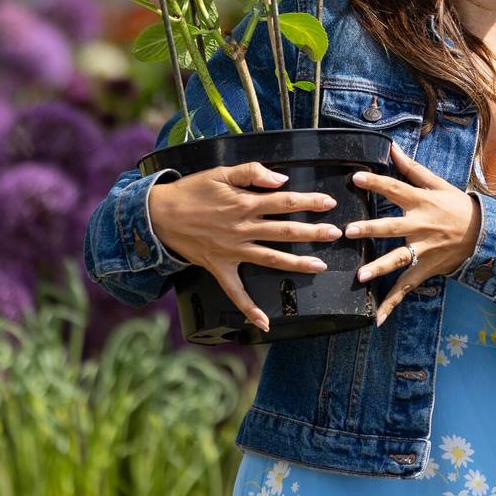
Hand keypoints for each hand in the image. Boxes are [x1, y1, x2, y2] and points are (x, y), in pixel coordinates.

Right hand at [148, 162, 339, 333]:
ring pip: (270, 258)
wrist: (159, 215)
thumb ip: (252, 172)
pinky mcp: (219, 268)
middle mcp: (241, 229)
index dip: (308, 202)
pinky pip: (236, 293)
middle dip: (312, 233)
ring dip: (296, 263)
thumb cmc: (192, 191)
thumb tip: (282, 179)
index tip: (329, 204)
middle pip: (284, 231)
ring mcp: (232, 251)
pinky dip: (249, 309)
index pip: (284, 203)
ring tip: (320, 266)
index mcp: (244, 204)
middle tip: (336, 234)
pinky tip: (265, 323)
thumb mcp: (221, 172)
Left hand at [345, 143, 481, 325]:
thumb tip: (391, 148)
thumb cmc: (456, 205)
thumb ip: (412, 168)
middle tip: (349, 231)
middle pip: (392, 227)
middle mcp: (420, 226)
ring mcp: (423, 249)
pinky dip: (392, 303)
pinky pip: (406, 287)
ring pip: (398, 259)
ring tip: (360, 276)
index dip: (376, 182)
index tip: (355, 177)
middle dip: (371, 229)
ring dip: (379, 267)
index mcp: (421, 202)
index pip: (395, 189)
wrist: (484, 233)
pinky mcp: (426, 268)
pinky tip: (377, 318)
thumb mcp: (437, 184)